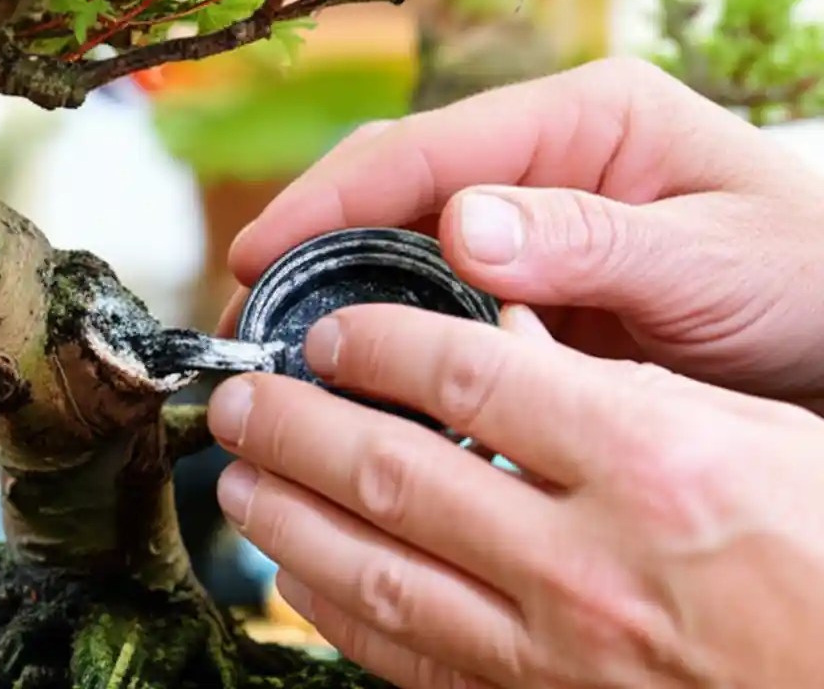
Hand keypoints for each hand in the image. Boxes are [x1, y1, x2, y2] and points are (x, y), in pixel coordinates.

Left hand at [208, 304, 823, 687]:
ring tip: (236, 479)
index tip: (327, 332)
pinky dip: (336, 614)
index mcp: (651, 462)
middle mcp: (589, 559)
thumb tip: (509, 332)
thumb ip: (622, 386)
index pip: (468, 377)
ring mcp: (558, 648)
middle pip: (395, 473)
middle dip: (294, 428)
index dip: (374, 345)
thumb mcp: (753, 435)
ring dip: (289, 519)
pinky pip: (409, 659)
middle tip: (238, 400)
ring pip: (379, 572)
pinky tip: (296, 575)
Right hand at [219, 56, 823, 405]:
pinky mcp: (528, 282)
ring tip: (275, 349)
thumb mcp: (713, 257)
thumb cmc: (809, 282)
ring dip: (332, 289)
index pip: (425, 148)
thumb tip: (463, 226)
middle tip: (246, 318)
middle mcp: (541, 160)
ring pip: (399, 241)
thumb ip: (592, 241)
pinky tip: (349, 369)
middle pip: (391, 185)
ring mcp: (530, 222)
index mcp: (584, 119)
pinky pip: (432, 295)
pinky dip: (382, 328)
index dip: (328, 201)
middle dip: (307, 243)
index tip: (256, 255)